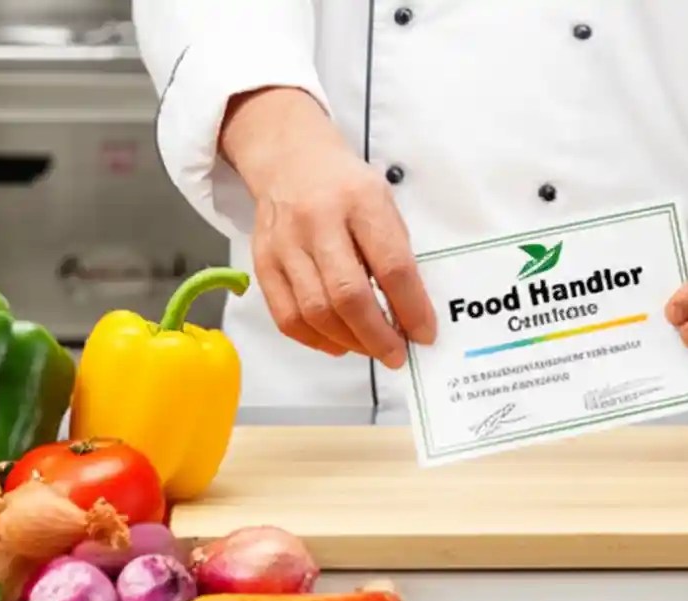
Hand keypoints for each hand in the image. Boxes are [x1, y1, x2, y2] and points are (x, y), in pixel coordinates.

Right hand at [218, 87, 435, 367]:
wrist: (290, 160)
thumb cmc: (346, 187)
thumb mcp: (384, 203)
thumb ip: (396, 254)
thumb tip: (411, 315)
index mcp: (361, 201)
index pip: (391, 266)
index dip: (411, 308)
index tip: (425, 334)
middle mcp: (318, 221)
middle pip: (347, 295)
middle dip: (378, 336)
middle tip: (396, 354)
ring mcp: (285, 244)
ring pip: (315, 312)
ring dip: (349, 342)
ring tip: (371, 349)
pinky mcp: (263, 263)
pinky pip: (287, 317)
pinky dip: (316, 340)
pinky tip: (338, 342)